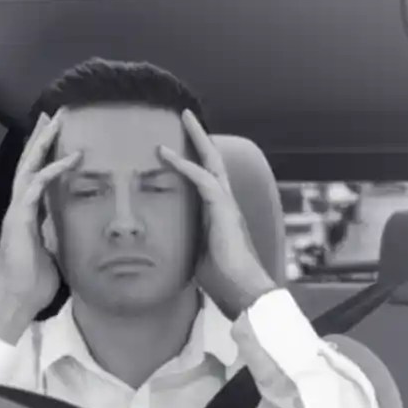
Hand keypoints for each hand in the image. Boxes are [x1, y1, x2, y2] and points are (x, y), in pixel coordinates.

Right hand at [0, 109, 80, 342]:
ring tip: (56, 121)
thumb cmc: (34, 280)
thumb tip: (71, 227)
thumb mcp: (54, 251)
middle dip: (41, 137)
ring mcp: (17, 211)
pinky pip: (36, 188)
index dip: (46, 153)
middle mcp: (19, 206)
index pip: (37, 174)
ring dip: (43, 143)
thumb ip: (58, 234)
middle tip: (55, 113)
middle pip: (29, 163)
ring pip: (28, 167)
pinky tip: (69, 158)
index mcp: (27, 213)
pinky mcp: (19, 219)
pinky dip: (53, 171)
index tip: (58, 134)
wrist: (16, 299)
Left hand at [158, 110, 275, 319]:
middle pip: (214, 163)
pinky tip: (166, 154)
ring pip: (212, 163)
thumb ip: (185, 244)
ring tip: (184, 119)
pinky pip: (202, 180)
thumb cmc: (223, 282)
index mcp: (220, 216)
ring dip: (197, 140)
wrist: (243, 291)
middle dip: (201, 139)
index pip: (207, 181)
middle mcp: (227, 205)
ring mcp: (227, 206)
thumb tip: (164, 248)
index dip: (194, 162)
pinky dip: (184, 165)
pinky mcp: (223, 210)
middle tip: (187, 117)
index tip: (178, 147)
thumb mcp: (195, 257)